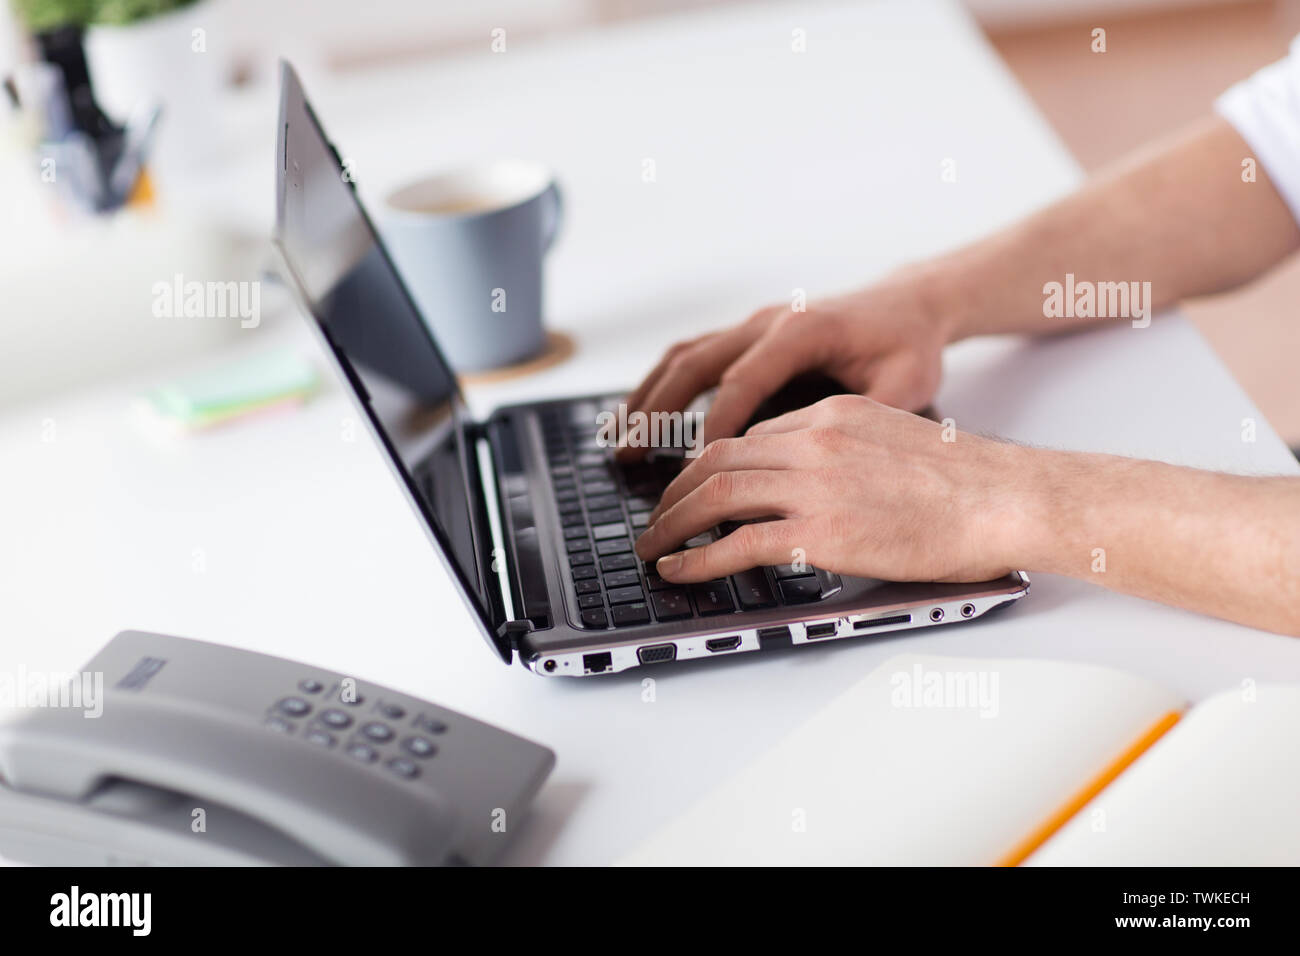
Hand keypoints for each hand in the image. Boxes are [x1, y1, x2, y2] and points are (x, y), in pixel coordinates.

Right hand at [618, 269, 951, 459]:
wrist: (908, 304)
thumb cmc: (907, 345)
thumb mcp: (903, 384)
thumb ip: (862, 417)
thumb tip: (821, 460)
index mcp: (803, 330)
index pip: (744, 380)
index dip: (716, 424)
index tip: (693, 465)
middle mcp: (768, 322)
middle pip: (696, 363)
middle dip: (658, 411)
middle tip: (629, 455)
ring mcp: (752, 325)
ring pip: (683, 357)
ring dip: (646, 397)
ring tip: (617, 440)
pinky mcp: (746, 336)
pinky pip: (692, 356)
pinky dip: (659, 385)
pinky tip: (638, 417)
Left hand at [633, 394, 1036, 583]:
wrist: (1007, 499)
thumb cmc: (968, 482)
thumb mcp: (897, 440)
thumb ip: (848, 451)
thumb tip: (819, 482)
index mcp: (832, 416)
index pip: (750, 435)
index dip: (709, 464)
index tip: (692, 486)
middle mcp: (814, 441)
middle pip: (717, 458)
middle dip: (676, 490)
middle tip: (656, 517)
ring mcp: (814, 484)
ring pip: (715, 494)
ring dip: (673, 522)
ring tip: (652, 546)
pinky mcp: (821, 531)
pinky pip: (737, 543)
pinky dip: (696, 558)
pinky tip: (678, 570)